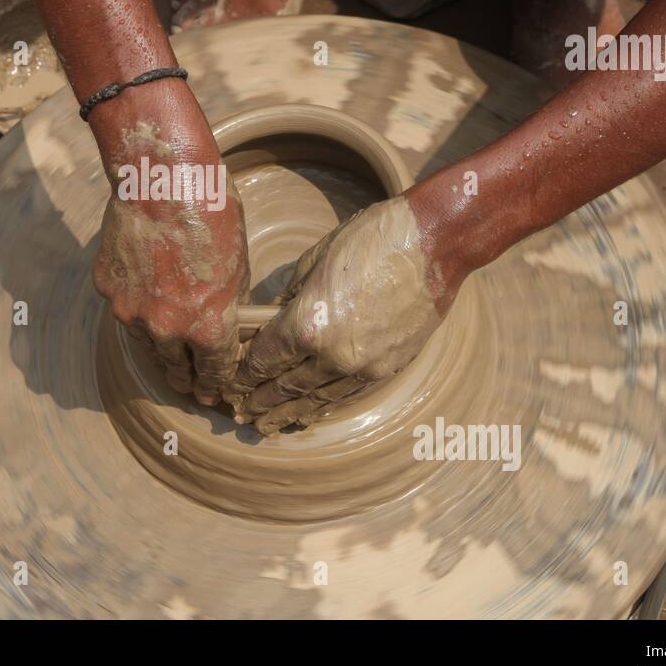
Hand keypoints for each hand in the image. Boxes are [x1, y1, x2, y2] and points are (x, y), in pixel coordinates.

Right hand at [93, 154, 249, 405]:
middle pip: (175, 368)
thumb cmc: (211, 214)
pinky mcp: (108, 290)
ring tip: (165, 353)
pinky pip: (124, 309)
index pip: (214, 371)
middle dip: (185, 379)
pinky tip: (143, 296)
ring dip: (158, 348)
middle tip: (189, 386)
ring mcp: (132, 311)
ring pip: (147, 343)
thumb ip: (228, 304)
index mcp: (208, 326)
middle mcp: (167, 328)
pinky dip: (134, 307)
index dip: (216, 384)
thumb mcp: (238, 265)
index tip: (213, 392)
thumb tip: (227, 324)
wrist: (162, 180)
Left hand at [231, 195, 459, 433]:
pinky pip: (348, 394)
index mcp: (307, 324)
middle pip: (286, 386)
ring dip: (289, 413)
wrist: (434, 243)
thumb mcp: (317, 259)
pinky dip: (324, 406)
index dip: (243, 375)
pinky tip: (310, 413)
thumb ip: (292, 295)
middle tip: (239, 415)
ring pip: (317, 398)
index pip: (264, 359)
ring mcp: (365, 365)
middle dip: (259, 401)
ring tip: (267, 426)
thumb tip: (275, 316)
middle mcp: (333, 354)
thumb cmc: (372, 239)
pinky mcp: (390, 367)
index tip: (230, 385)